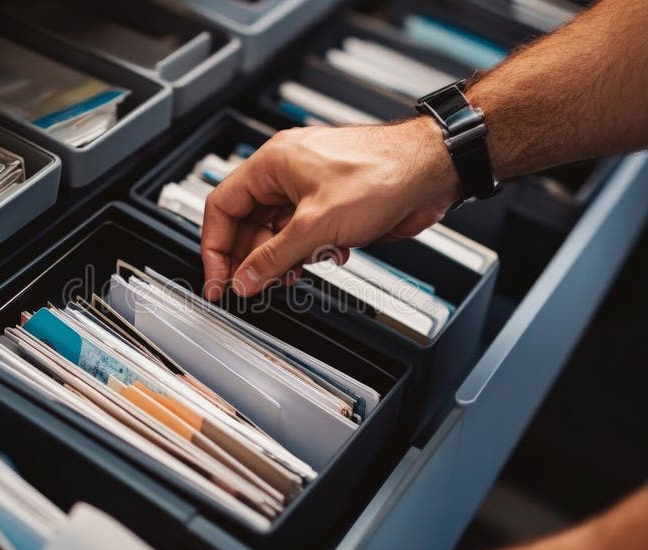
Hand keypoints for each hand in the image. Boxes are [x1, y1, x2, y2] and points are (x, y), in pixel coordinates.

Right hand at [201, 117, 459, 299]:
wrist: (431, 171)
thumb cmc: (383, 174)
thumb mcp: (317, 225)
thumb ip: (274, 257)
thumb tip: (244, 278)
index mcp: (273, 164)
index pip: (223, 206)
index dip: (215, 247)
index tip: (219, 280)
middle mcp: (287, 173)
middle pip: (248, 222)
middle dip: (252, 257)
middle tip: (252, 287)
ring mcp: (309, 189)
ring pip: (276, 231)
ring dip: (283, 258)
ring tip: (292, 274)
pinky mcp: (331, 204)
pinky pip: (303, 232)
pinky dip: (308, 251)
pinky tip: (326, 257)